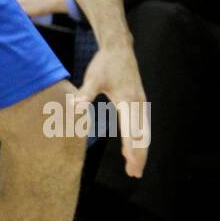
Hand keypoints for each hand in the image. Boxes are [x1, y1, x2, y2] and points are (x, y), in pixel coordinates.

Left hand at [74, 44, 149, 177]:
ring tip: (133, 166)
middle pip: (142, 135)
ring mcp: (140, 102)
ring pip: (143, 131)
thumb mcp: (93, 77)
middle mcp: (138, 104)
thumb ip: (86, 93)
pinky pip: (141, 124)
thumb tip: (75, 106)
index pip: (131, 131)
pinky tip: (130, 146)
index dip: (131, 149)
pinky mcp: (138, 101)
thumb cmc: (105, 63)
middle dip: (139, 155)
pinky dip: (138, 138)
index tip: (131, 164)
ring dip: (140, 149)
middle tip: (134, 173)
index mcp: (128, 101)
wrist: (119, 48)